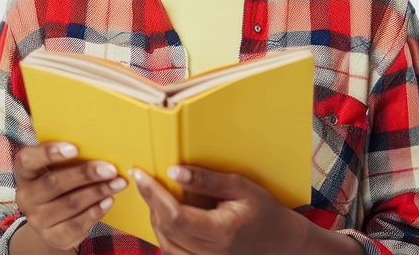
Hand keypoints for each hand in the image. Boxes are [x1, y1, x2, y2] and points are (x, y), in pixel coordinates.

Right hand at [13, 141, 128, 251]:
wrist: (52, 217)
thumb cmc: (58, 178)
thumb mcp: (56, 166)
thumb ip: (68, 155)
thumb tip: (100, 142)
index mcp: (24, 171)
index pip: (29, 160)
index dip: (49, 153)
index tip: (75, 148)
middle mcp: (26, 196)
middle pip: (54, 183)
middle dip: (85, 174)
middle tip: (110, 168)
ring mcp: (37, 219)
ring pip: (70, 204)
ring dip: (97, 192)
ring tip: (118, 183)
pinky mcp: (51, 237)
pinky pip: (76, 225)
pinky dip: (95, 212)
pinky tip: (109, 201)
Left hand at [128, 164, 306, 254]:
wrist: (278, 240)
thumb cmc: (262, 210)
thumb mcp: (240, 186)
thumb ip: (207, 180)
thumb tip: (174, 171)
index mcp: (221, 232)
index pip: (176, 216)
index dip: (153, 195)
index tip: (140, 174)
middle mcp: (210, 253)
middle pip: (165, 229)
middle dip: (149, 201)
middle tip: (143, 178)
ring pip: (164, 243)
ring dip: (154, 216)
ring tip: (154, 193)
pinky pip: (172, 251)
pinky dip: (163, 230)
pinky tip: (164, 212)